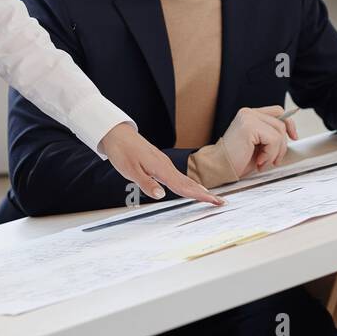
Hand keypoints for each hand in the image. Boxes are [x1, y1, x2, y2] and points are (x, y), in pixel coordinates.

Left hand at [100, 123, 224, 205]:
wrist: (117, 133)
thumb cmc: (122, 151)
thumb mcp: (130, 170)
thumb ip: (146, 183)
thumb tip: (161, 195)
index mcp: (160, 168)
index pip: (183, 186)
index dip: (200, 195)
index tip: (215, 201)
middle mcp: (165, 165)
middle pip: (188, 182)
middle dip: (205, 193)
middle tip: (220, 202)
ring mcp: (163, 163)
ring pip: (184, 179)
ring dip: (197, 189)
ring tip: (209, 197)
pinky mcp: (159, 162)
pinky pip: (177, 175)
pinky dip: (187, 183)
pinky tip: (189, 187)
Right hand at [218, 106, 297, 177]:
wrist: (220, 168)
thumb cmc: (237, 160)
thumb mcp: (259, 144)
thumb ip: (270, 135)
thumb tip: (291, 134)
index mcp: (250, 115)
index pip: (278, 112)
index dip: (289, 124)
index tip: (294, 137)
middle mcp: (248, 113)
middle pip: (281, 123)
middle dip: (281, 145)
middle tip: (272, 160)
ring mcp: (248, 118)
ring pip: (279, 132)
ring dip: (275, 152)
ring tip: (262, 161)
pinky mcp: (249, 126)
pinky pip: (273, 139)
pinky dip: (270, 154)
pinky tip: (258, 161)